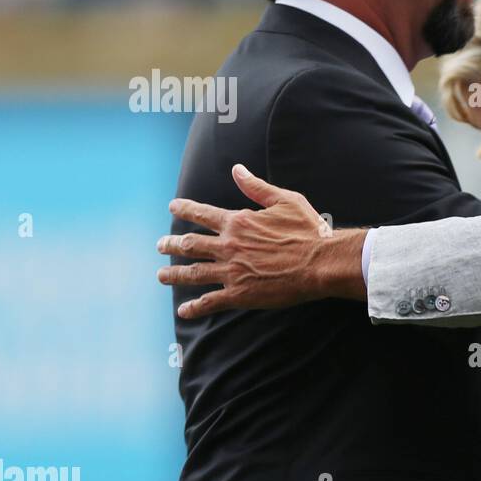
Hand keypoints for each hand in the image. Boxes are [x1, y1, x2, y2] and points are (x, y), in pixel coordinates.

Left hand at [156, 164, 366, 318]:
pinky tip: (184, 310)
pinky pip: (210, 301)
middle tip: (160, 246)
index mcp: (238, 222)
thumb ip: (257, 187)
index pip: (202, 214)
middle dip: (171, 245)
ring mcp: (232, 271)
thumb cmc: (308, 231)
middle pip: (190, 244)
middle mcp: (229, 246)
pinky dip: (195, 307)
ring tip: (162, 276)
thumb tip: (237, 170)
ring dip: (174, 275)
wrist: (320, 263)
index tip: (173, 207)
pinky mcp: (240, 294)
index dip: (185, 209)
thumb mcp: (285, 200)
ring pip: (193, 273)